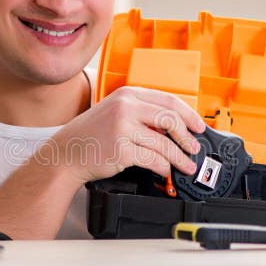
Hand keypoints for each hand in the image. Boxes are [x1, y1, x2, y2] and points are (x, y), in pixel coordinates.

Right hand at [42, 86, 204, 183]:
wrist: (66, 154)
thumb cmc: (91, 136)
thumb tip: (175, 126)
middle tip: (194, 148)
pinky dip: (163, 167)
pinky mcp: (121, 149)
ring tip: (186, 165)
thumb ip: (141, 113)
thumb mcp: (115, 113)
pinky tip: (166, 171)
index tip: (199, 126)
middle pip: (170, 119)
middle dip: (187, 136)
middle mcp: (126, 107)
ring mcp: (123, 128)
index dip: (189, 114)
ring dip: (179, 157)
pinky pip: (152, 159)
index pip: (169, 100)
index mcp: (128, 95)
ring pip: (164, 143)